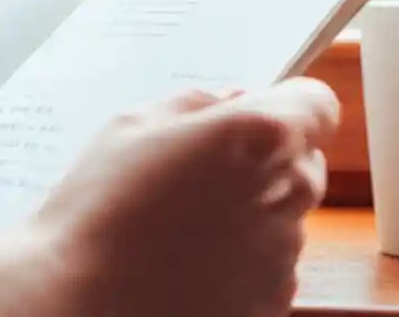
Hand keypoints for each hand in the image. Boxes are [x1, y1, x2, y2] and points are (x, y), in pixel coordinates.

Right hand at [0, 79, 337, 316]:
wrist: (81, 301)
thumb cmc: (99, 210)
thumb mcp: (134, 125)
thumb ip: (197, 104)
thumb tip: (230, 102)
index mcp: (261, 136)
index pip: (317, 104)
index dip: (287, 104)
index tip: (258, 114)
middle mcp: (286, 193)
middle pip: (304, 162)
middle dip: (267, 160)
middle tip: (205, 171)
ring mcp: (283, 254)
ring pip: (286, 217)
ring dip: (252, 213)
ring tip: (185, 225)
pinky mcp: (272, 301)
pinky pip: (272, 266)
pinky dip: (244, 261)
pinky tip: (191, 262)